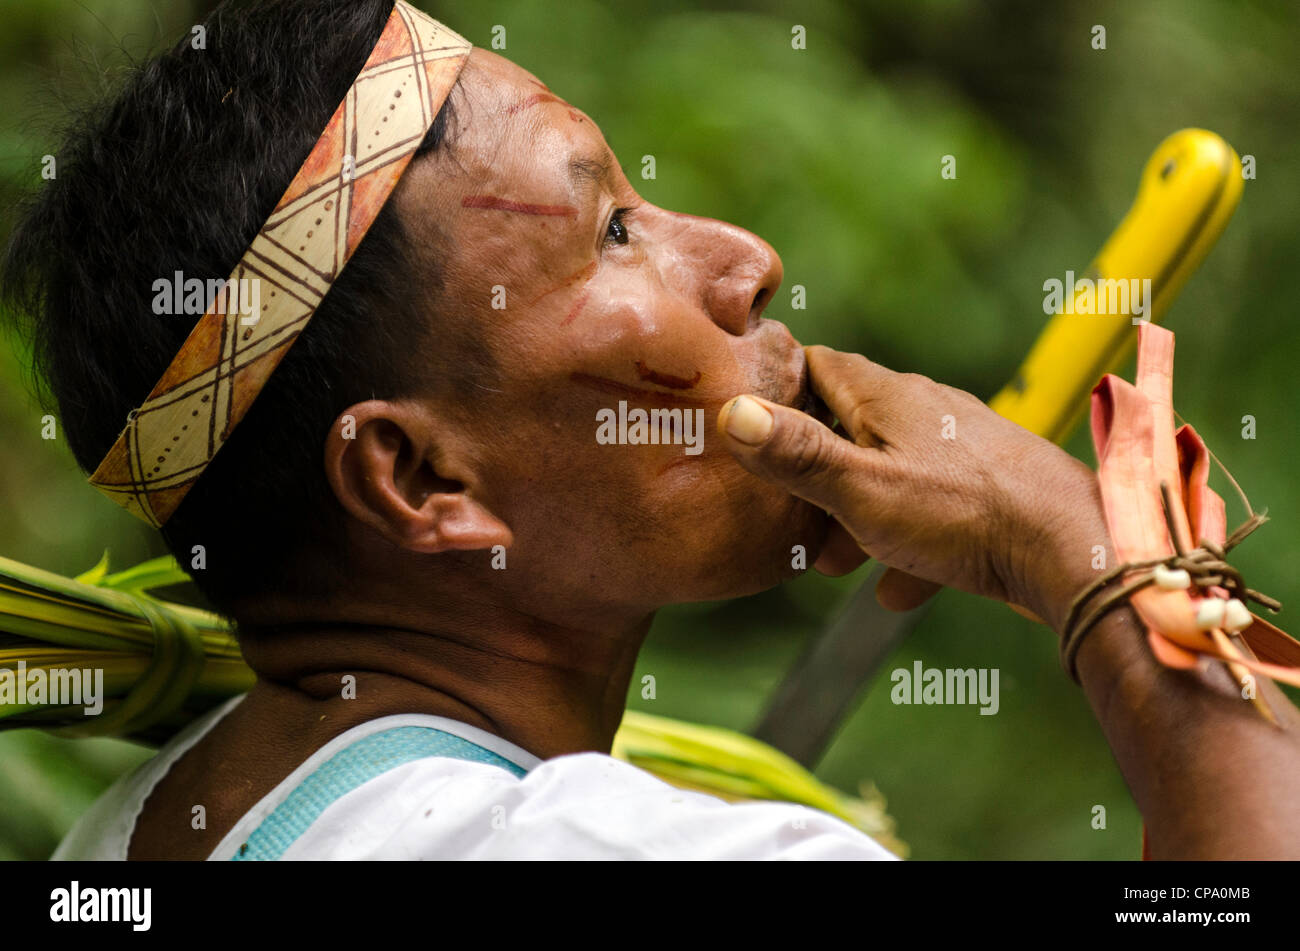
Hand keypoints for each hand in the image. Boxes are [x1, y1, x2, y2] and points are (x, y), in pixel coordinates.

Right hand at [717, 345, 1109, 632]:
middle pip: (848, 422)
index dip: (777, 387)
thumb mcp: (862, 489)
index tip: (745, 419)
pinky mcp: (986, 491)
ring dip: (855, 512)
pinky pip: (931, 513)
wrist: (1073, 550)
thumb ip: (797, 454)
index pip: (816, 365)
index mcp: (887, 395)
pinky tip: (895, 588)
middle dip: (812, 466)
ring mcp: (959, 449)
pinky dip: (906, 545)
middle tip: (783, 512)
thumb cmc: (965, 514)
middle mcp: (924, 410)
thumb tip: (731, 411)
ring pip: (888, 471)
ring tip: (833, 561)